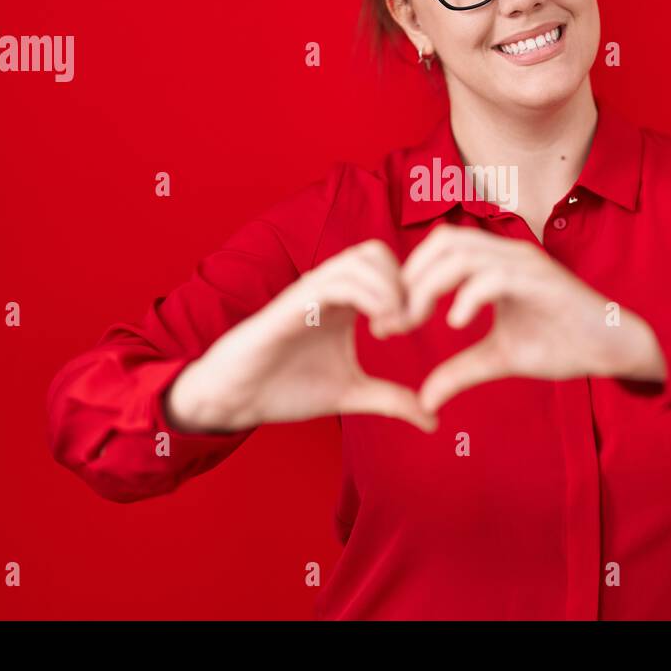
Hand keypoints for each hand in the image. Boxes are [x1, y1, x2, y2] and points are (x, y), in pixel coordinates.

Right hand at [168, 239, 438, 433]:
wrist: (237, 397)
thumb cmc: (286, 387)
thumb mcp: (351, 394)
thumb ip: (391, 400)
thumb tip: (433, 419)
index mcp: (345, 302)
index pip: (388, 267)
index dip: (411, 290)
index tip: (414, 329)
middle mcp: (330, 289)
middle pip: (379, 251)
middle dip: (403, 282)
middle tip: (407, 324)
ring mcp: (311, 292)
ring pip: (363, 258)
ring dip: (389, 288)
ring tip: (392, 327)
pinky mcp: (294, 303)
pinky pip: (337, 281)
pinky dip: (368, 296)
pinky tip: (377, 328)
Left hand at [391, 225, 666, 412]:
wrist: (612, 349)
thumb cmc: (561, 345)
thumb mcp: (499, 359)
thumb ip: (461, 371)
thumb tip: (424, 400)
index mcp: (495, 263)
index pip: (439, 249)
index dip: (408, 279)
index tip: (389, 321)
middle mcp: (508, 253)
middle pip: (443, 242)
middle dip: (410, 280)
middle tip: (393, 322)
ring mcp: (525, 263)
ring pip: (462, 253)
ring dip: (429, 286)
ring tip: (415, 321)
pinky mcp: (542, 281)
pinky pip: (494, 277)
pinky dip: (468, 296)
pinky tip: (454, 324)